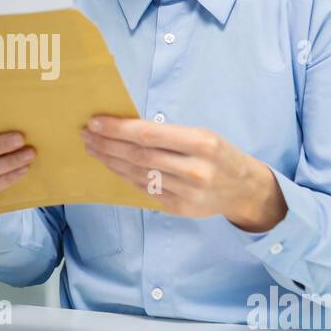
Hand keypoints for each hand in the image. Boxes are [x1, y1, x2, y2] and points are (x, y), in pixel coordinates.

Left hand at [81, 116, 286, 229]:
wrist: (244, 189)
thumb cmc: (219, 154)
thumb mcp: (203, 135)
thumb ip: (168, 134)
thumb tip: (123, 126)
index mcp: (203, 143)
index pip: (150, 135)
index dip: (118, 129)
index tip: (95, 122)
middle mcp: (195, 169)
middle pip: (139, 156)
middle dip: (108, 144)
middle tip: (86, 135)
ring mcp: (187, 192)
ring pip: (138, 174)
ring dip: (111, 160)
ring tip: (93, 148)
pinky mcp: (180, 208)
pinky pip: (145, 189)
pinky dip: (125, 176)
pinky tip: (112, 165)